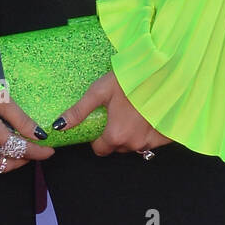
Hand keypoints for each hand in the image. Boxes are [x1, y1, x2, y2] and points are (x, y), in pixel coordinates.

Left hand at [53, 71, 172, 156]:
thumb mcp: (99, 92)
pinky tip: (147, 116)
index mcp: (116, 135)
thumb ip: (79, 111)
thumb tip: (59, 126)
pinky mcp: (166, 138)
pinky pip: (152, 141)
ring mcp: (152, 143)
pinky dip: (147, 132)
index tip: (100, 122)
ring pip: (134, 145)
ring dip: (131, 134)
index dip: (97, 138)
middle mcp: (134, 144)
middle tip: (116, 112)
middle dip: (114, 134)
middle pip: (117, 147)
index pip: (100, 150)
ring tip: (132, 111)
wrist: (163, 74)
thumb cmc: (130, 81)